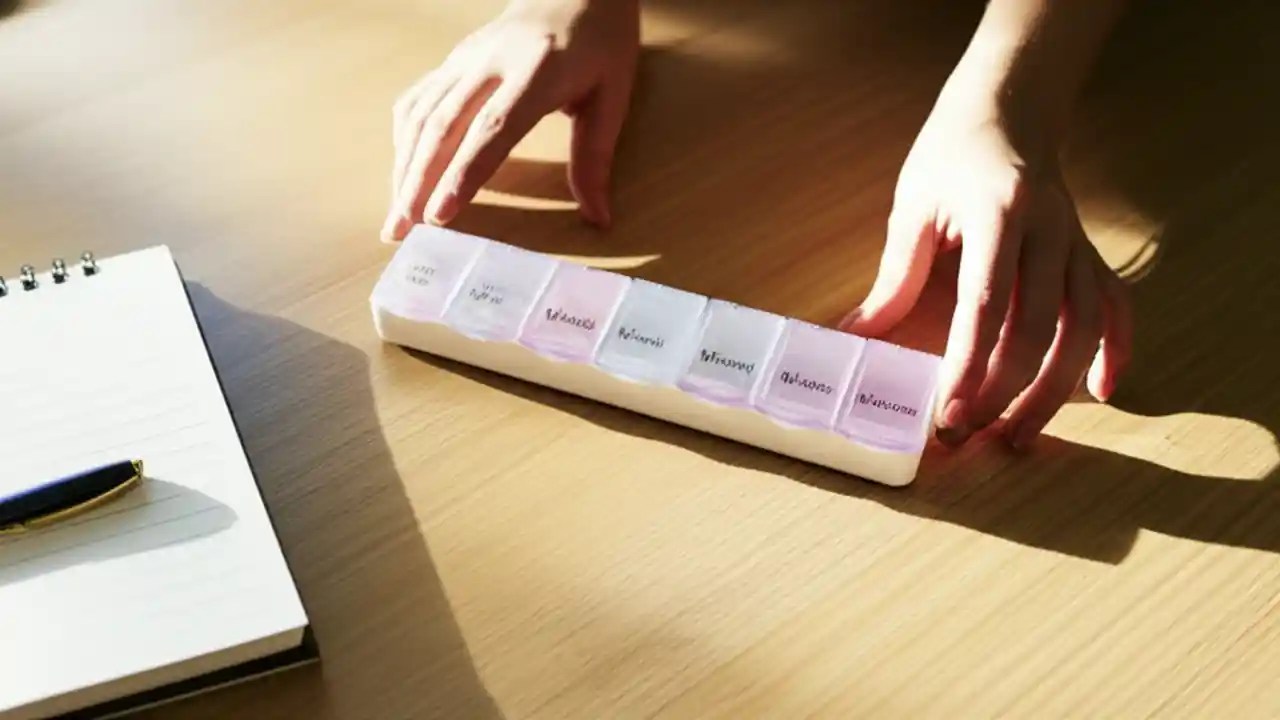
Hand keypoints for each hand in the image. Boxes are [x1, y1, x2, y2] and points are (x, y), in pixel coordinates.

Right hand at [382, 0, 639, 242]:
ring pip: (422, 116)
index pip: (493, 128)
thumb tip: (598, 218)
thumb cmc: (599, 43)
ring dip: (403, 168)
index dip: (464, 173)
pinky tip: (402, 172)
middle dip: (417, 182)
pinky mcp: (452, 60)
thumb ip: (595, 158)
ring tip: (396, 216)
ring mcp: (465, 58)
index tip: (441, 214)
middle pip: (444, 126)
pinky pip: (418, 100)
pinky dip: (405, 140)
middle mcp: (491, 63)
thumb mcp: (611, 98)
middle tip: (401, 230)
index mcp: (537, 72)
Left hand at [842, 96, 1132, 449]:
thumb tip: (855, 339)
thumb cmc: (951, 155)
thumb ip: (894, 279)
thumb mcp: (913, 209)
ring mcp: (1077, 242)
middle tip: (973, 436)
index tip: (949, 415)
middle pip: (1040, 327)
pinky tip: (1101, 392)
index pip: (987, 307)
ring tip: (1021, 435)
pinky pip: (1117, 306)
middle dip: (1006, 392)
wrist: (1008, 109)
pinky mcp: (1090, 253)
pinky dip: (1116, 350)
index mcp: (1000, 213)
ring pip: (1084, 327)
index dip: (969, 368)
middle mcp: (1050, 229)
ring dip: (1055, 389)